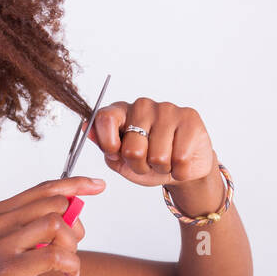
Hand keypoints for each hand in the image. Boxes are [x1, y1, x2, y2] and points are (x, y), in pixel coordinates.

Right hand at [0, 176, 106, 275]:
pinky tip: (70, 275)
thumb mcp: (1, 244)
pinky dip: (71, 264)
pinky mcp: (9, 269)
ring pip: (56, 225)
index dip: (74, 184)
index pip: (43, 188)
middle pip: (54, 204)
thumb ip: (29, 227)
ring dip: (73, 245)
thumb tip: (71, 215)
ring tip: (69, 264)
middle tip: (72, 248)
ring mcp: (2, 246)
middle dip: (75, 225)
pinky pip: (55, 256)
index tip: (96, 185)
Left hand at [85, 98, 215, 186]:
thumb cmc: (147, 162)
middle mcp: (142, 105)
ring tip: (164, 160)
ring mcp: (167, 109)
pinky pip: (179, 158)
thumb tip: (86, 127)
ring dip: (159, 168)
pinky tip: (179, 160)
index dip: (109, 144)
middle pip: (133, 148)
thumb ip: (104, 146)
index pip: (105, 118)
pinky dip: (178, 170)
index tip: (115, 154)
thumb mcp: (120, 161)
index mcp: (121, 111)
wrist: (180, 168)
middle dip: (139, 165)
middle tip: (146, 161)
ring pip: (158, 156)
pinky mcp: (189, 118)